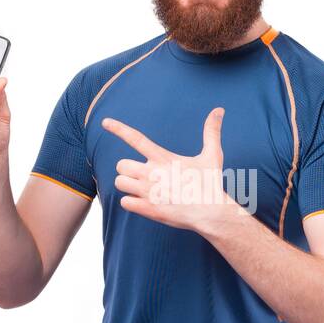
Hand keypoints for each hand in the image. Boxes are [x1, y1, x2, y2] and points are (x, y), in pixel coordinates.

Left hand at [103, 107, 241, 234]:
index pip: (136, 138)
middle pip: (120, 164)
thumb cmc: (210, 183)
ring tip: (144, 190)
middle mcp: (151, 173)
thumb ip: (211, 132)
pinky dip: (131, 203)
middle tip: (143, 176)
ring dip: (128, 186)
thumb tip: (219, 110)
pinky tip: (145, 204)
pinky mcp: (146, 209)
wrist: (210, 212)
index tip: (105, 122)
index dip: (119, 129)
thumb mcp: (212, 155)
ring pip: (120, 183)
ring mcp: (147, 191)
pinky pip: (124, 202)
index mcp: (163, 158)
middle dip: (128, 170)